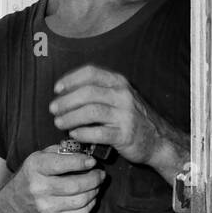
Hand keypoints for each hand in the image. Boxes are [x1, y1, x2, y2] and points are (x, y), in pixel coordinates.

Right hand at [9, 148, 105, 212]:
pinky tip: (91, 196)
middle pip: (75, 185)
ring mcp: (45, 207)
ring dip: (94, 191)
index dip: (80, 162)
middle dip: (94, 178)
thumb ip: (62, 151)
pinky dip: (91, 204)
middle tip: (101, 174)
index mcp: (35, 168)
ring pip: (80, 200)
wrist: (19, 203)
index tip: (92, 161)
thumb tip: (85, 152)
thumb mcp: (42, 156)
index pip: (60, 164)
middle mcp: (38, 188)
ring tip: (97, 184)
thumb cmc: (36, 174)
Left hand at [48, 65, 188, 182]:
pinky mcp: (125, 135)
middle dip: (66, 101)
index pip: (91, 73)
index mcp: (119, 83)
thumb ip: (100, 91)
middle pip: (88, 92)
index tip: (57, 89)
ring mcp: (125, 115)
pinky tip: (74, 135)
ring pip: (91, 111)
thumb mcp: (121, 97)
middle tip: (53, 109)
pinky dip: (83, 133)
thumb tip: (67, 92)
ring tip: (59, 123)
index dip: (71, 79)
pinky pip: (99, 132)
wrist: (158, 139)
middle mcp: (123, 96)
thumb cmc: (133, 118)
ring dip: (70, 117)